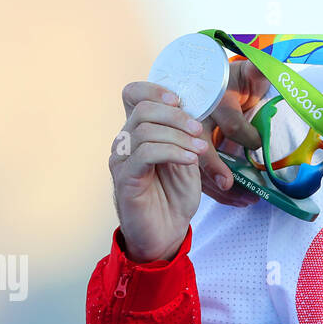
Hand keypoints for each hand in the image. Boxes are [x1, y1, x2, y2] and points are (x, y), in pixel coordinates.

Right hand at [110, 83, 208, 262]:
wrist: (167, 234)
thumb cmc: (175, 195)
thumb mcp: (186, 157)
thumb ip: (185, 133)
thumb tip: (192, 108)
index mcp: (139, 131)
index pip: (132, 94)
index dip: (154, 89)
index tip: (180, 100)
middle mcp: (125, 142)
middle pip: (142, 109)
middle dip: (175, 115)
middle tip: (198, 129)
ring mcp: (122, 160)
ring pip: (144, 130)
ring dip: (178, 136)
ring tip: (200, 149)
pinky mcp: (125, 179)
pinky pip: (144, 154)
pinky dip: (172, 151)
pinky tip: (189, 159)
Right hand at [197, 59, 269, 206]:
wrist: (216, 85)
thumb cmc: (236, 81)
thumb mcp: (247, 73)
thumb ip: (256, 70)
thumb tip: (264, 66)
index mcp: (210, 98)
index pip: (229, 121)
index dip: (246, 135)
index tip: (259, 142)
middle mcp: (195, 118)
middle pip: (200, 144)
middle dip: (212, 165)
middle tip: (227, 183)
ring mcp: (188, 136)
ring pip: (197, 164)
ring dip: (218, 185)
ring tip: (243, 198)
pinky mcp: (189, 151)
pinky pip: (199, 174)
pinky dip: (216, 189)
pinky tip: (235, 200)